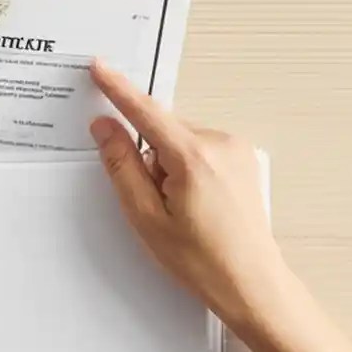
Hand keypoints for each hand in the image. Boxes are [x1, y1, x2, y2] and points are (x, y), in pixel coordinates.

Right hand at [87, 61, 287, 326]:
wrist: (253, 284)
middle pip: (161, 131)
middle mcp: (219, 143)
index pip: (145, 113)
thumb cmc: (200, 260)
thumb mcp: (146, 216)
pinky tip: (197, 203)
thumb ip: (121, 166)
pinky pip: (199, 149)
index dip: (117, 89)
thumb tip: (105, 127)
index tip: (99, 66)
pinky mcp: (243, 158)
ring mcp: (236, 149)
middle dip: (148, 157)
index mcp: (192, 157)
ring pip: (179, 141)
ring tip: (182, 209)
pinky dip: (187, 168)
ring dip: (169, 165)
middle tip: (157, 203)